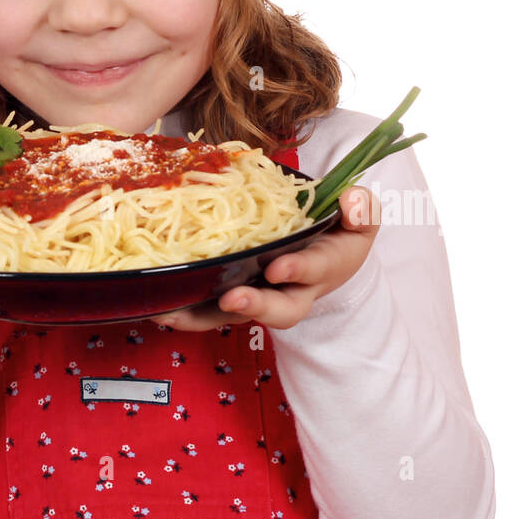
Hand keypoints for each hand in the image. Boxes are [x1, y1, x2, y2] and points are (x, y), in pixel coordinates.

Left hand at [151, 185, 382, 330]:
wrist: (327, 250)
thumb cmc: (341, 230)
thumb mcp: (360, 216)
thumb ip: (361, 208)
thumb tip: (354, 201)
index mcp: (325, 268)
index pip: (313, 272)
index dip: (298, 271)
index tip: (278, 267)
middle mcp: (293, 290)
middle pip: (278, 310)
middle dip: (255, 306)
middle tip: (232, 299)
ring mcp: (263, 295)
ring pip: (237, 315)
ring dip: (204, 317)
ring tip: (172, 313)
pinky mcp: (235, 295)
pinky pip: (211, 309)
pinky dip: (186, 311)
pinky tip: (157, 307)